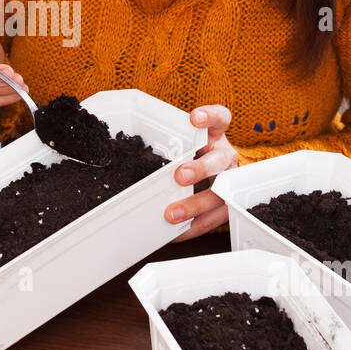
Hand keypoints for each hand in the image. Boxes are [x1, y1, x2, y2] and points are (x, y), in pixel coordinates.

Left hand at [164, 104, 238, 240]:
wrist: (209, 174)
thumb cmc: (189, 155)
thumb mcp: (182, 143)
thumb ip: (165, 141)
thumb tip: (121, 143)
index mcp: (215, 135)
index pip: (220, 118)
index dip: (210, 117)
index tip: (194, 119)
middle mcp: (225, 156)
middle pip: (220, 160)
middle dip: (201, 168)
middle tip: (179, 175)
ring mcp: (229, 181)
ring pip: (220, 193)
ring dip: (196, 204)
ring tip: (172, 213)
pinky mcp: (228, 204)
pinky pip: (214, 218)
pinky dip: (195, 226)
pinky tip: (177, 232)